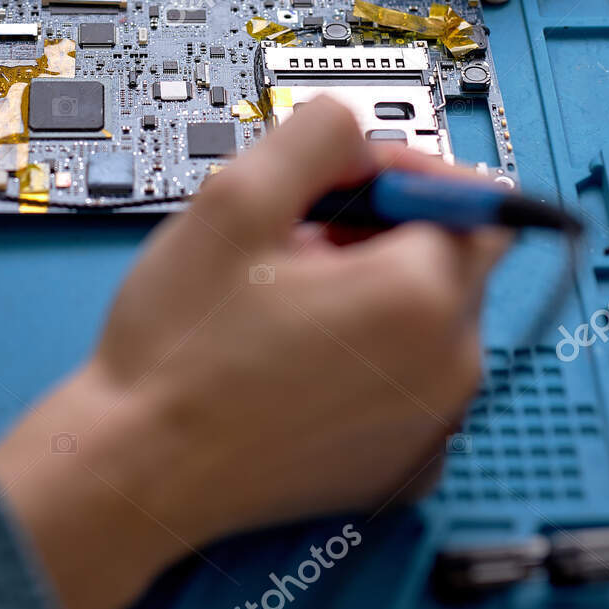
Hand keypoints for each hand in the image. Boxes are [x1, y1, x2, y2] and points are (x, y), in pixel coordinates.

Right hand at [0, 100, 507, 608]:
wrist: (136, 472)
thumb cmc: (178, 354)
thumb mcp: (235, 199)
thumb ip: (320, 136)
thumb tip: (366, 139)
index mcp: (420, 299)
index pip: (472, 201)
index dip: (405, 176)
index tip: (348, 185)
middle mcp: (448, 370)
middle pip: (458, 262)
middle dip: (391, 236)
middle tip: (302, 245)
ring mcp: (431, 427)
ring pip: (434, 323)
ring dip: (380, 296)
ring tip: (290, 306)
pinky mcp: (405, 466)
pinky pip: (415, 384)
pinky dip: (375, 360)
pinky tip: (302, 360)